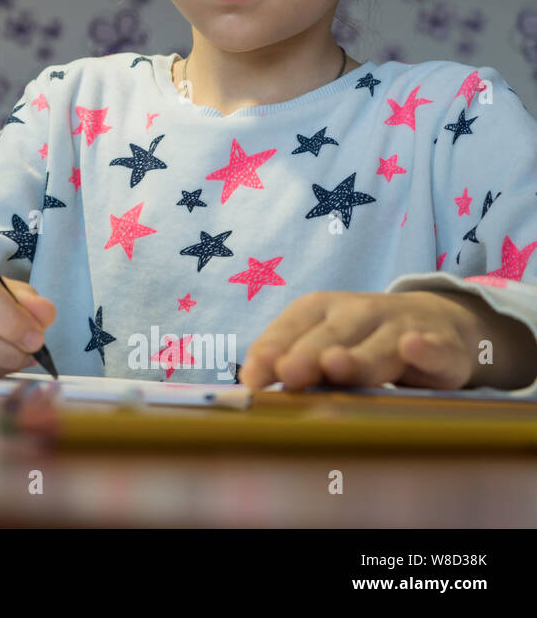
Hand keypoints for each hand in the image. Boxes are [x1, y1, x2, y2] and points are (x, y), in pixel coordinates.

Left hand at [239, 290, 485, 391]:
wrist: (437, 322)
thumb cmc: (362, 340)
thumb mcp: (324, 344)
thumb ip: (291, 361)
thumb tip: (250, 383)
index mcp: (320, 309)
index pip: (290, 327)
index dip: (271, 352)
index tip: (253, 378)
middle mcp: (359, 312)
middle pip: (330, 336)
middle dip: (308, 355)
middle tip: (289, 373)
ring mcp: (402, 327)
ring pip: (377, 348)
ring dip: (357, 358)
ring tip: (335, 365)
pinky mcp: (443, 347)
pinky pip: (435, 350)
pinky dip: (426, 349)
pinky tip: (414, 347)